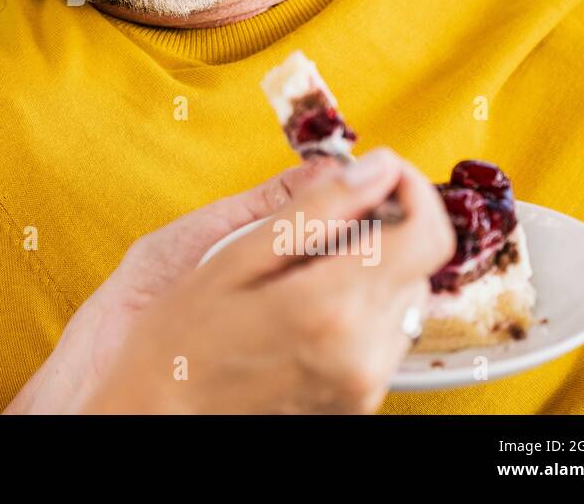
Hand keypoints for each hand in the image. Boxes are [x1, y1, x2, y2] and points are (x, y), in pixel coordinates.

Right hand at [11, 148, 454, 413]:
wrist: (156, 415)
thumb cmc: (178, 340)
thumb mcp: (235, 256)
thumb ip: (312, 208)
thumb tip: (371, 168)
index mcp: (331, 306)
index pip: (427, 235)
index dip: (411, 190)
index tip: (380, 171)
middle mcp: (361, 352)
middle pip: (420, 267)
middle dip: (383, 228)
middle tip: (326, 214)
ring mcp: (363, 384)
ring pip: (404, 301)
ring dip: (371, 269)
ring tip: (304, 265)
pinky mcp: (357, 401)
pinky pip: (383, 336)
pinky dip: (358, 306)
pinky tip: (305, 302)